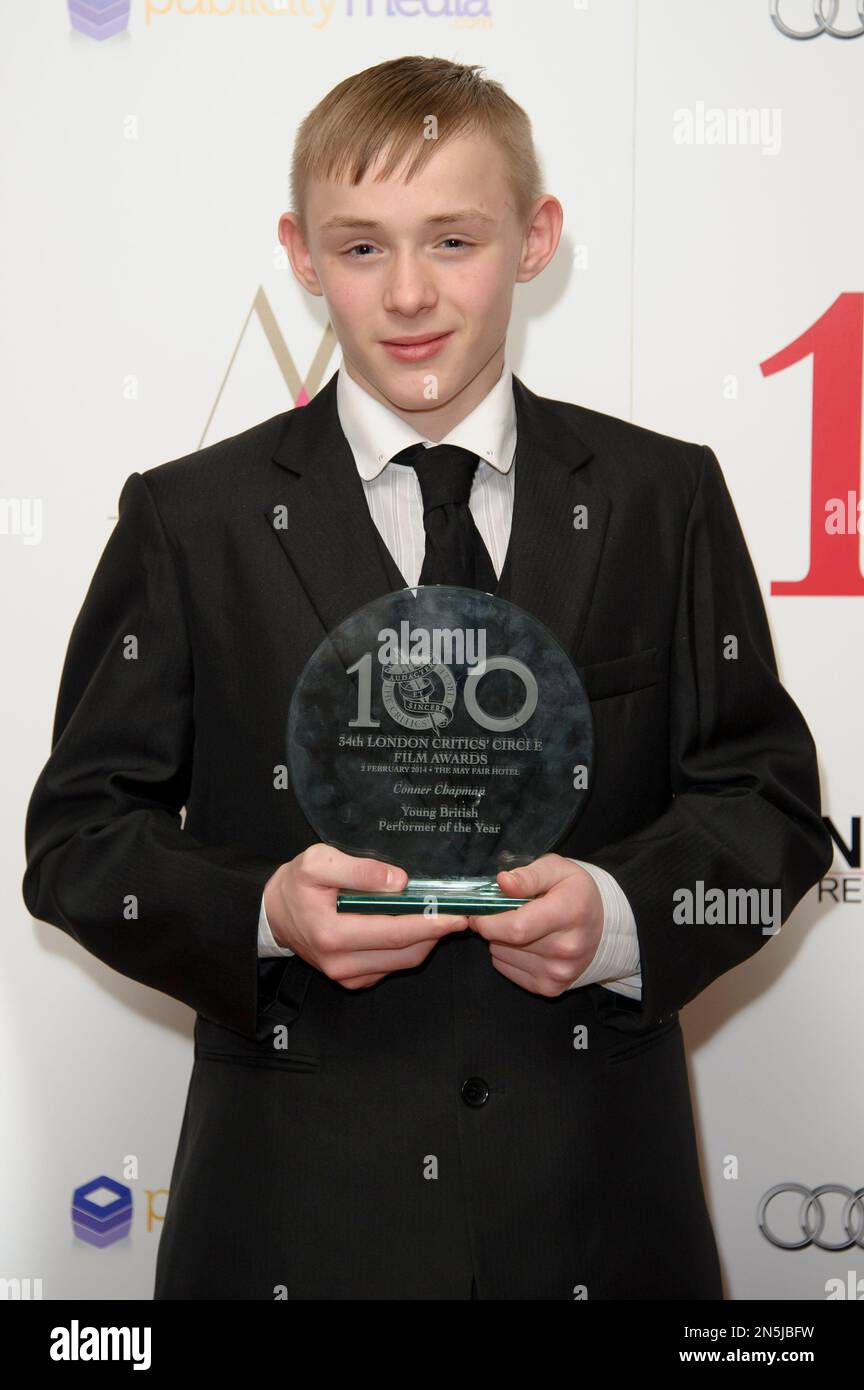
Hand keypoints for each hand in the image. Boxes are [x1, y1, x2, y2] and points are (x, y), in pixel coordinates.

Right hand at [263, 843, 468, 989]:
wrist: (275, 913)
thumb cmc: (297, 885)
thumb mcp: (318, 862)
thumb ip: (359, 870)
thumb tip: (399, 882)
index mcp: (332, 935)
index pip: (394, 933)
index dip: (430, 924)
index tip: (457, 914)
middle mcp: (341, 962)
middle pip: (405, 953)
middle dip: (437, 933)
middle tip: (462, 912)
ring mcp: (347, 975)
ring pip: (403, 962)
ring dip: (427, 941)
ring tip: (443, 916)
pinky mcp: (353, 979)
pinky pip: (392, 966)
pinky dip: (410, 948)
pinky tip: (417, 927)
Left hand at [465, 853, 603, 995]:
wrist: (603, 927)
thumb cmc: (576, 893)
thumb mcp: (557, 869)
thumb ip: (528, 875)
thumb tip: (503, 882)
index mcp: (570, 913)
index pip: (516, 928)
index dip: (489, 920)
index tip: (481, 911)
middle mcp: (567, 948)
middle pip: (505, 942)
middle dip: (493, 925)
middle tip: (503, 912)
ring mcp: (559, 972)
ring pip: (501, 955)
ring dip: (500, 940)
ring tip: (523, 926)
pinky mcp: (550, 988)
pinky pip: (506, 969)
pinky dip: (507, 955)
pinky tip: (526, 943)